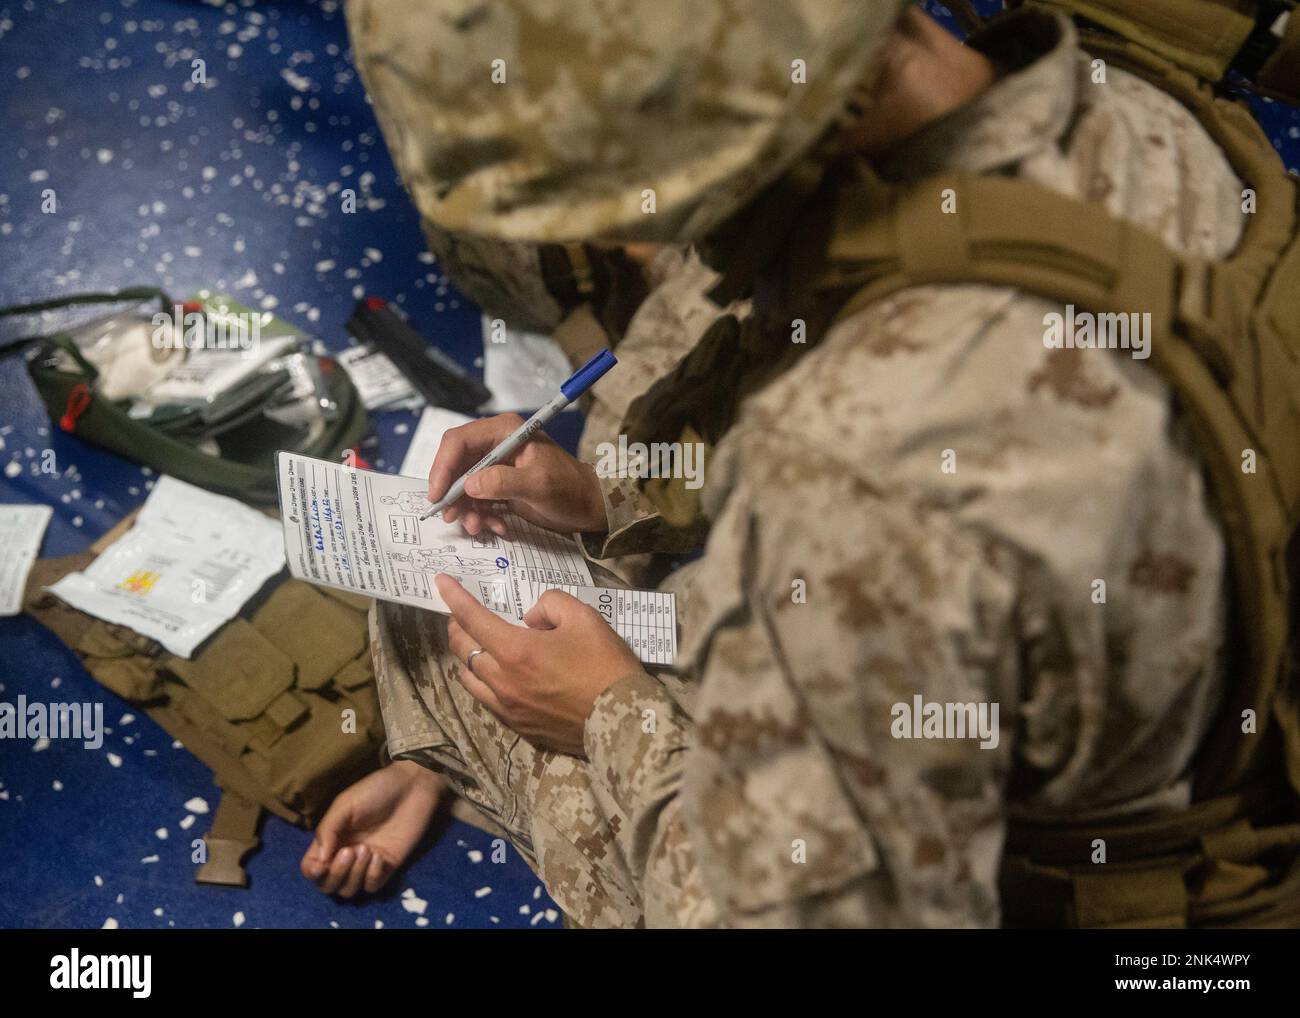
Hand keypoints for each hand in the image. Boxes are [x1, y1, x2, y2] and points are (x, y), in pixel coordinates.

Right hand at [299, 760, 444, 897]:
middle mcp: (346, 855)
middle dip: (335, 874)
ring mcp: (366, 863)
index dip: (312, 871)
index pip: (311, 867)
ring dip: (354, 875)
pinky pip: (372, 887)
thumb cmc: (375, 790)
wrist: (411, 787)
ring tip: (366, 849)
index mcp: (331, 840)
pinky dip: (372, 876)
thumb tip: (319, 861)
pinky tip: (380, 856)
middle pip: (328, 885)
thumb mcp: (344, 804)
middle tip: (349, 851)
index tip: (322, 865)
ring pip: (348, 890)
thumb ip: (327, 831)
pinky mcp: (388, 867)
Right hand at [427, 414, 605, 536]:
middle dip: (452, 494)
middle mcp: (496, 444)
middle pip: (456, 464)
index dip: (442, 467)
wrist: (589, 506)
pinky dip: (480, 516)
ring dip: (466, 509)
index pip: (459, 441)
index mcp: (505, 431)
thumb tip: (469, 485)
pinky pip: (476, 500)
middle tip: (453, 518)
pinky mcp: (499, 486)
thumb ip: (504, 482)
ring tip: (479, 528)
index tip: (437, 496)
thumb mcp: (539, 485)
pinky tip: (496, 527)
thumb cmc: (570, 489)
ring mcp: (497, 466)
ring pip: (463, 486)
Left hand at [437, 574, 644, 756]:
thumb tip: (532, 618)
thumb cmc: (605, 664)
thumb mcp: (584, 617)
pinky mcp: (517, 726)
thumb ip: (550, 604)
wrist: (622, 719)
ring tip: (478, 644)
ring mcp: (507, 707)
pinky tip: (497, 674)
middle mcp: (502, 680)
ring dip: (467, 656)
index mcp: (515, 650)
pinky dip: (482, 680)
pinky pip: (485, 699)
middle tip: (462, 614)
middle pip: (462, 648)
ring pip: (468, 677)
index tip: (440, 582)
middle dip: (457, 625)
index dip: (454, 597)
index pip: (472, 618)